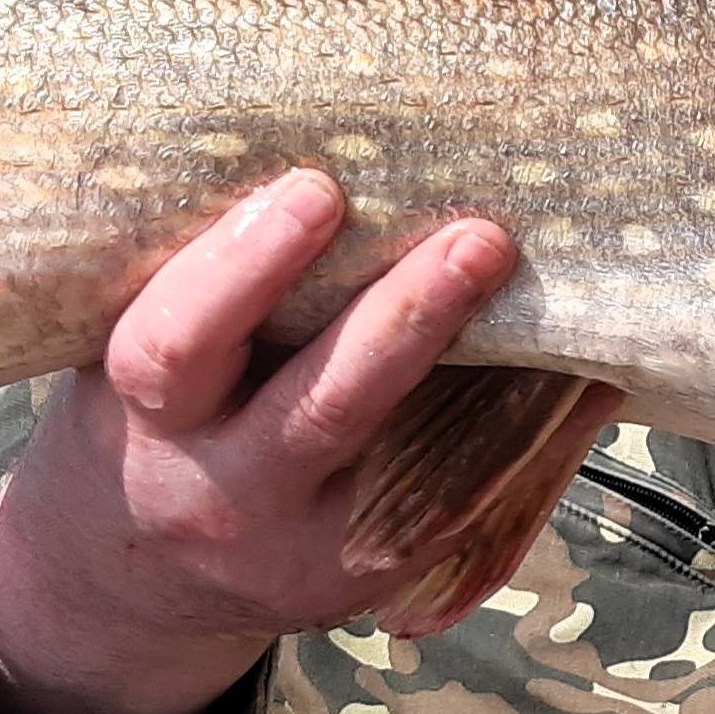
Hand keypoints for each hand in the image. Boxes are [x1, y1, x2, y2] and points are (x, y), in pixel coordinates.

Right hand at [0, 169, 614, 713]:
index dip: (243, 270)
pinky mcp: (378, 578)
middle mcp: (223, 494)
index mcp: (146, 420)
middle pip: (320, 411)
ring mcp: (306, 550)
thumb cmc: (150, 414)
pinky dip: (530, 443)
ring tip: (558, 310)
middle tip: (480, 239)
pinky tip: (587, 377)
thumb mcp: (127, 355)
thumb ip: (192, 282)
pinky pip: (465, 506)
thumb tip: (302, 136)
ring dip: (497, 387)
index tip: (315, 189)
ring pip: (416, 472)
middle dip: (405, 323)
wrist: (135, 577)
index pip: (176, 347)